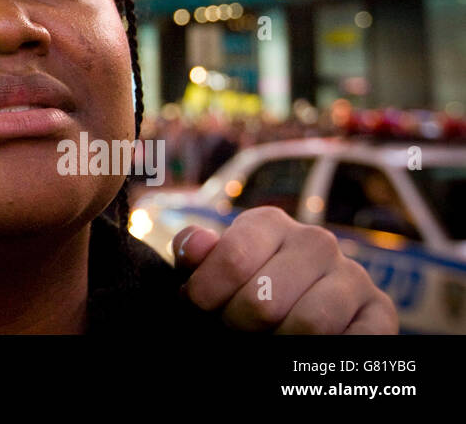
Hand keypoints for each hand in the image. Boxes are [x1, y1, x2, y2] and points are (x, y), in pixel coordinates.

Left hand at [174, 206, 397, 332]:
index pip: (232, 258)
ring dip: (279, 343)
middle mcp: (316, 242)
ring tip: (269, 338)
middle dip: (240, 325)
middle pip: (265, 300)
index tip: (199, 307)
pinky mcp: (381, 311)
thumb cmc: (248, 284)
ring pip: (309, 324)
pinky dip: (323, 353)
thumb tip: (195, 246)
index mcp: (269, 223)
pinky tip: (302, 346)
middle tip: (236, 328)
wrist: (306, 302)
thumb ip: (196, 254)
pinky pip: (354, 341)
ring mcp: (353, 275)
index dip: (206, 295)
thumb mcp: (216, 265)